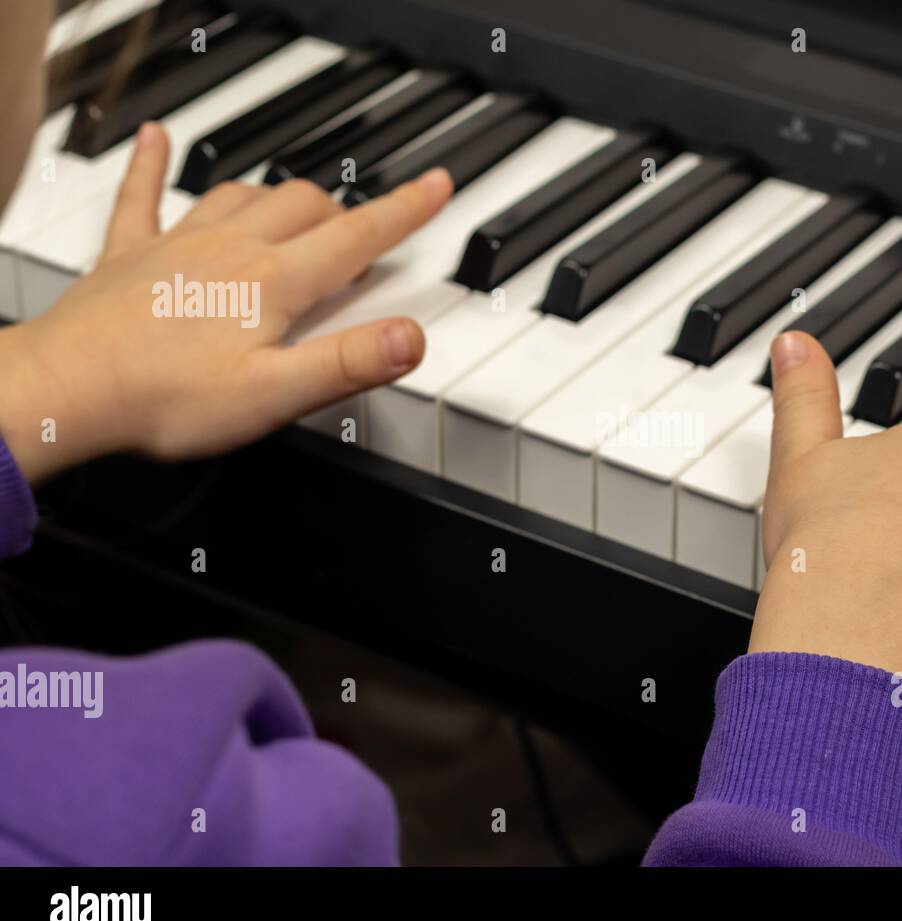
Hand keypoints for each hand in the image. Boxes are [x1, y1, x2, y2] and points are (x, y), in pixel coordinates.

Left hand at [0, 123, 452, 483]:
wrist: (67, 391)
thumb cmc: (164, 399)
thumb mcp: (276, 394)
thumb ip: (349, 362)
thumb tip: (412, 338)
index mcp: (273, 283)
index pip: (356, 237)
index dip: (404, 212)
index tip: (435, 187)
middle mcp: (230, 250)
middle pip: (304, 207)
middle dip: (344, 213)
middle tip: (364, 233)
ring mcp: (178, 246)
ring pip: (242, 195)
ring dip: (278, 196)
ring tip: (297, 207)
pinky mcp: (131, 256)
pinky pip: (143, 195)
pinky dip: (153, 165)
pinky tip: (156, 141)